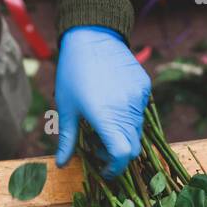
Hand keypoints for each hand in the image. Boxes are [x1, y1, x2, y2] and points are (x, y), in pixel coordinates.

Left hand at [55, 26, 151, 179]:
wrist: (92, 36)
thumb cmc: (73, 74)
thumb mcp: (66, 108)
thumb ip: (67, 140)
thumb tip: (61, 165)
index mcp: (106, 117)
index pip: (122, 154)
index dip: (116, 168)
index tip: (105, 170)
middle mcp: (127, 109)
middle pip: (133, 147)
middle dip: (118, 155)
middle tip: (100, 148)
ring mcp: (139, 97)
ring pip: (138, 130)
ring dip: (123, 135)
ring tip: (104, 124)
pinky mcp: (145, 87)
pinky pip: (141, 111)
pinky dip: (129, 117)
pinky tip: (113, 105)